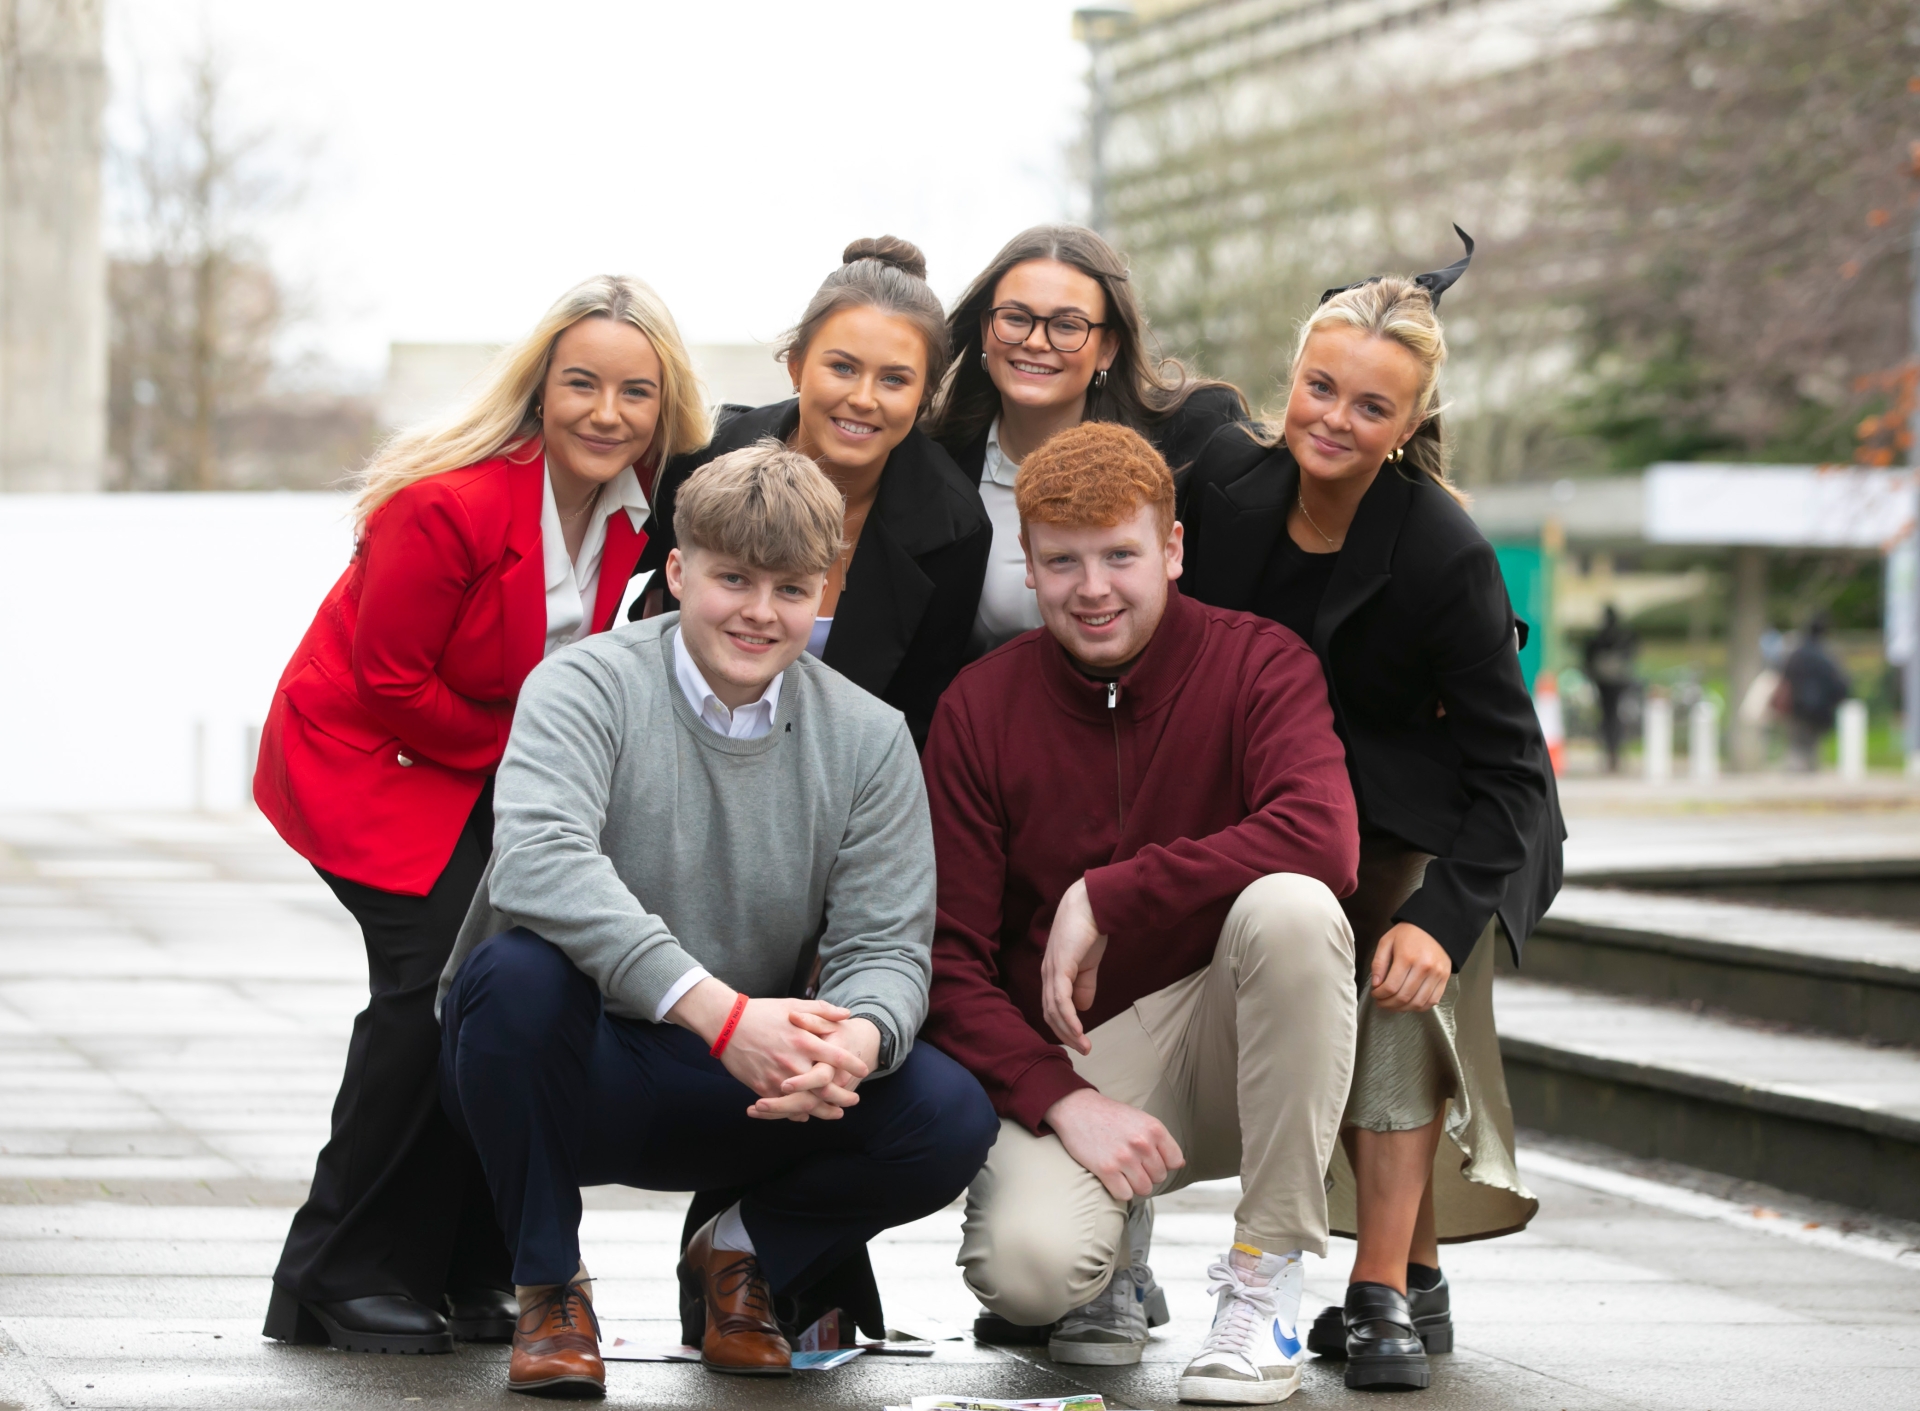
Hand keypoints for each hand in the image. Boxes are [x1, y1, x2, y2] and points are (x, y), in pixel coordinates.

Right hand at [668, 980, 870, 1118]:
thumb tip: (847, 1015)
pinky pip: (784, 1107)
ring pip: (807, 1103)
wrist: (727, 1023)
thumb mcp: (794, 1005)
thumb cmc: (763, 1012)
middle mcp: (793, 1062)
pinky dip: (797, 1113)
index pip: (837, 1058)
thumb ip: (822, 1011)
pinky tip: (807, 1115)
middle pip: (826, 1088)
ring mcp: (777, 1077)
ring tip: (836, 1113)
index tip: (863, 1070)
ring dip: (824, 1111)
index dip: (853, 1065)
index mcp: (804, 1040)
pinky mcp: (762, 1088)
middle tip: (854, 1100)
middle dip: (843, 1097)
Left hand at [1040, 878, 1107, 1054]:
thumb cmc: (1088, 930)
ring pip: (1054, 1010)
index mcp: (1053, 974)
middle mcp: (1047, 974)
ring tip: (1084, 1046)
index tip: (1079, 1041)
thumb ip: (1085, 985)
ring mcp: (1052, 971)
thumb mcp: (1088, 963)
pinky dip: (1069, 1018)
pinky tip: (1079, 1031)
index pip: (1052, 1008)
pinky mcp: (1060, 967)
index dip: (1063, 1026)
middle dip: (1066, 1035)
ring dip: (1069, 1031)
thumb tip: (1083, 1008)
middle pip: (1050, 1013)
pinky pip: (1061, 1000)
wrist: (1091, 905)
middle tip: (1083, 1049)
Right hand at [1044, 1088, 1184, 1201]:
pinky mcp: (1106, 1170)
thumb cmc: (1110, 1116)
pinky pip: (1125, 1195)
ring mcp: (1124, 1157)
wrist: (1076, 1109)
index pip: (1175, 1162)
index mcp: (1154, 1129)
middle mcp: (1142, 1143)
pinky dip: (1119, 1190)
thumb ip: (1161, 1140)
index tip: (1150, 1158)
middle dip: (1147, 1173)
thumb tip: (1180, 1164)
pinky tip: (1112, 1177)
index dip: (1163, 1163)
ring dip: (1134, 1184)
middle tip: (1131, 1163)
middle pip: (1159, 1177)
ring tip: (1123, 1171)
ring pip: (1144, 1189)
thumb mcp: (1141, 1119)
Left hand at [1369, 923, 1450, 1012]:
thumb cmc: (1408, 933)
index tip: (1375, 994)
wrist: (1434, 926)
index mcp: (1407, 957)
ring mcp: (1436, 975)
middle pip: (1404, 997)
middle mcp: (1424, 968)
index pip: (1391, 987)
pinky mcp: (1445, 979)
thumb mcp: (1387, 942)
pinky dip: (1420, 1007)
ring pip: (1418, 1003)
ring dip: (1403, 1009)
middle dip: (1388, 1004)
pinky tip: (1410, 1004)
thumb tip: (1376, 984)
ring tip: (1393, 1005)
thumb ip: (1379, 963)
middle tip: (1381, 1002)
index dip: (1380, 995)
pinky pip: (1432, 1001)